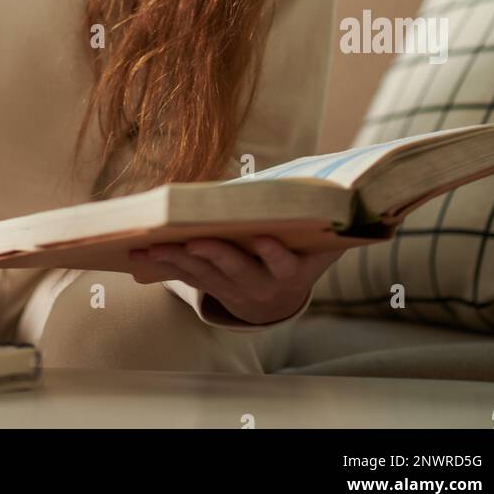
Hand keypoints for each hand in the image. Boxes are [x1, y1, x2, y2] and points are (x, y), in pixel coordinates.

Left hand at [128, 236, 346, 325]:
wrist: (279, 300)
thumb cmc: (301, 254)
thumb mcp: (318, 244)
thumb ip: (329, 225)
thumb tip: (352, 193)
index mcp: (290, 272)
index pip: (283, 264)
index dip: (274, 253)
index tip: (264, 238)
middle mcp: (261, 287)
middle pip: (236, 270)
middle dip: (213, 256)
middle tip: (193, 241)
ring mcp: (233, 291)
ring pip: (203, 276)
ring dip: (176, 260)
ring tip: (152, 244)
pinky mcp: (211, 290)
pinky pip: (185, 278)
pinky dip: (163, 265)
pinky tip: (141, 252)